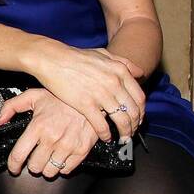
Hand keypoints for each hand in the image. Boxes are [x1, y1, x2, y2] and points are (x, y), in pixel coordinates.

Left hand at [0, 88, 99, 176]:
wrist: (90, 98)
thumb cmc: (61, 98)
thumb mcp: (33, 96)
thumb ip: (11, 107)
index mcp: (38, 127)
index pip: (19, 155)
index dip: (13, 166)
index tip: (14, 168)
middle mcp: (52, 138)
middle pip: (34, 167)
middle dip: (32, 164)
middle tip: (35, 157)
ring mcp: (67, 146)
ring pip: (50, 171)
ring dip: (47, 167)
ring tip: (48, 157)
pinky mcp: (82, 150)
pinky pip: (66, 170)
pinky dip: (62, 166)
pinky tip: (61, 156)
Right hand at [24, 39, 145, 141]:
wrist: (52, 59)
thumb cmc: (76, 57)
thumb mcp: (104, 54)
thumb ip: (124, 63)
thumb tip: (140, 73)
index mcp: (120, 71)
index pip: (139, 98)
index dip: (141, 112)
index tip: (138, 119)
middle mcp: (114, 83)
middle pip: (133, 111)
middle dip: (135, 125)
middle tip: (132, 131)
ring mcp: (101, 95)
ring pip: (121, 120)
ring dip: (125, 132)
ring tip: (123, 138)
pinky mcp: (85, 105)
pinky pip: (102, 125)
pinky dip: (106, 135)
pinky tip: (106, 138)